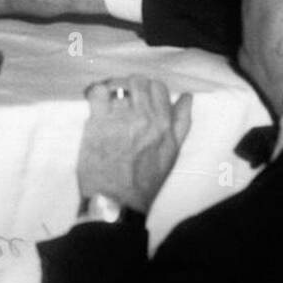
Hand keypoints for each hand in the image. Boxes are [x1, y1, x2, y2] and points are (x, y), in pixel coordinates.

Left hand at [76, 76, 192, 213]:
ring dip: (113, 87)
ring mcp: (120, 118)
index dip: (149, 89)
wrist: (117, 201)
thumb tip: (187, 97)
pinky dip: (96, 92)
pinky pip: (98, 93)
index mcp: (164, 124)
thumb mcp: (172, 154)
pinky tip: (95, 101)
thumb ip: (182, 123)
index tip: (141, 97)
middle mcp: (144, 118)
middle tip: (123, 97)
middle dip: (131, 85)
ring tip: (108, 98)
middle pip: (138, 81)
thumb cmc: (145, 182)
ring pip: (119, 83)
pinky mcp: (98, 122)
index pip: (159, 87)